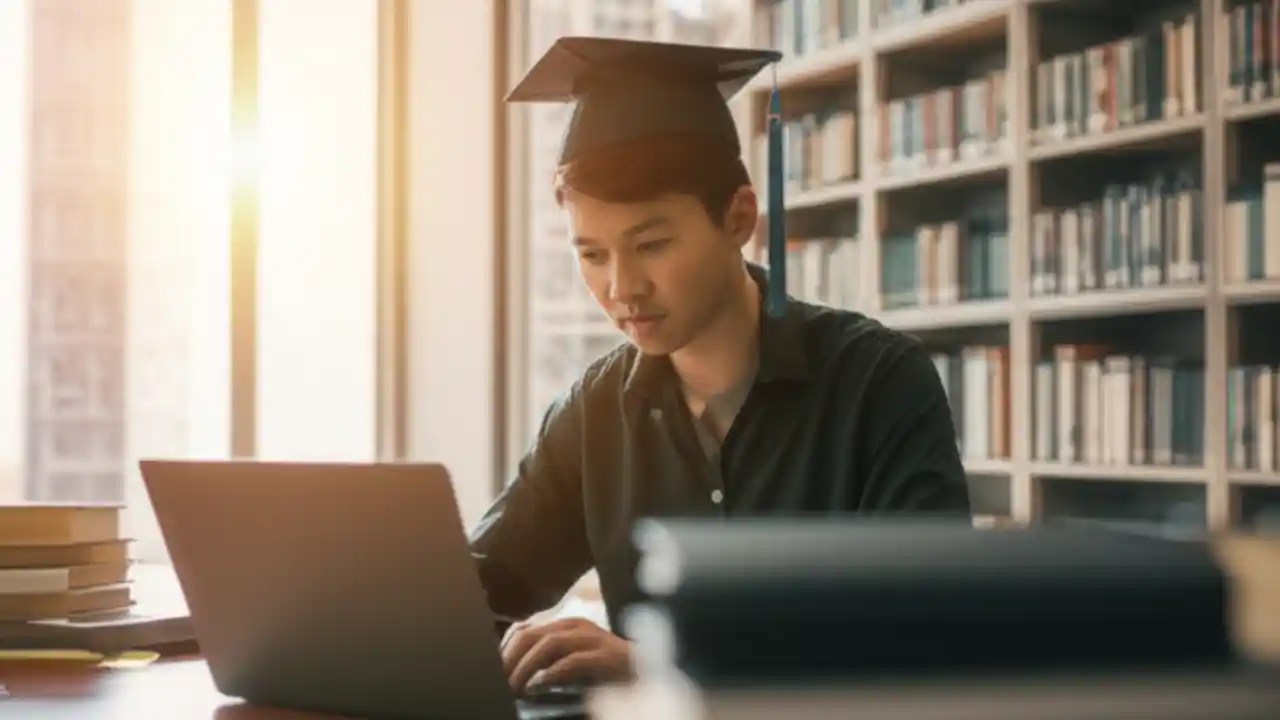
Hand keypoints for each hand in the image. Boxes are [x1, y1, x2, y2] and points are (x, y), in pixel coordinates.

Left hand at [500, 617, 633, 693]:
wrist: (650, 674)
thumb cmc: (608, 671)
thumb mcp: (571, 660)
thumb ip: (548, 658)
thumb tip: (513, 669)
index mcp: (567, 624)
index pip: (524, 629)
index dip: (504, 650)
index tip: (493, 671)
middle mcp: (578, 625)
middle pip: (532, 634)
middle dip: (510, 658)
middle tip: (499, 681)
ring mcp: (594, 638)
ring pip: (549, 643)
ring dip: (526, 666)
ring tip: (515, 687)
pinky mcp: (607, 656)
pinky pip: (573, 660)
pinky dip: (551, 673)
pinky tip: (537, 686)